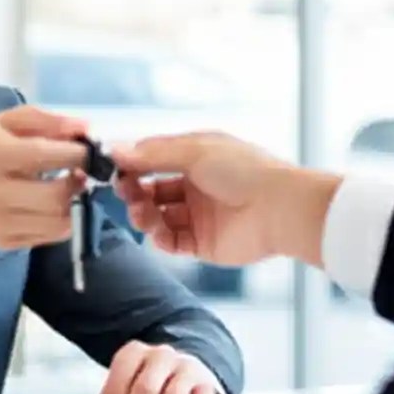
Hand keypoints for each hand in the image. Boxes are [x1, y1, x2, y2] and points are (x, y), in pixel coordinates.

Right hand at [0, 105, 88, 247]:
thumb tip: (87, 129)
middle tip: (78, 173)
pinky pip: (48, 236)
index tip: (88, 150)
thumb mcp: (9, 121)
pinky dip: (58, 220)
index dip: (76, 154)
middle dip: (77, 184)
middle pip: (55, 198)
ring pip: (57, 223)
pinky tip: (47, 204)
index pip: (45, 155)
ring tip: (66, 188)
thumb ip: (49, 121)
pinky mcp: (3, 241)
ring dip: (72, 205)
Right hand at [111, 132, 341, 266]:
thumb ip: (152, 153)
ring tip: (142, 213)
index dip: (133, 165)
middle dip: (134, 191)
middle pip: (153, 190)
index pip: (154, 160)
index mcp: (196, 158)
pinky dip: (160, 239)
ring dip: (143, 215)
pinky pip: (172, 242)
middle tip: (125, 192)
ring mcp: (200, 215)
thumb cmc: (246, 171)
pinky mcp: (204, 243)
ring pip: (158, 217)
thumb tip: (115, 150)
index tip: (114, 168)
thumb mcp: (194, 151)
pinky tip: (159, 232)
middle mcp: (197, 186)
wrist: (280, 208)